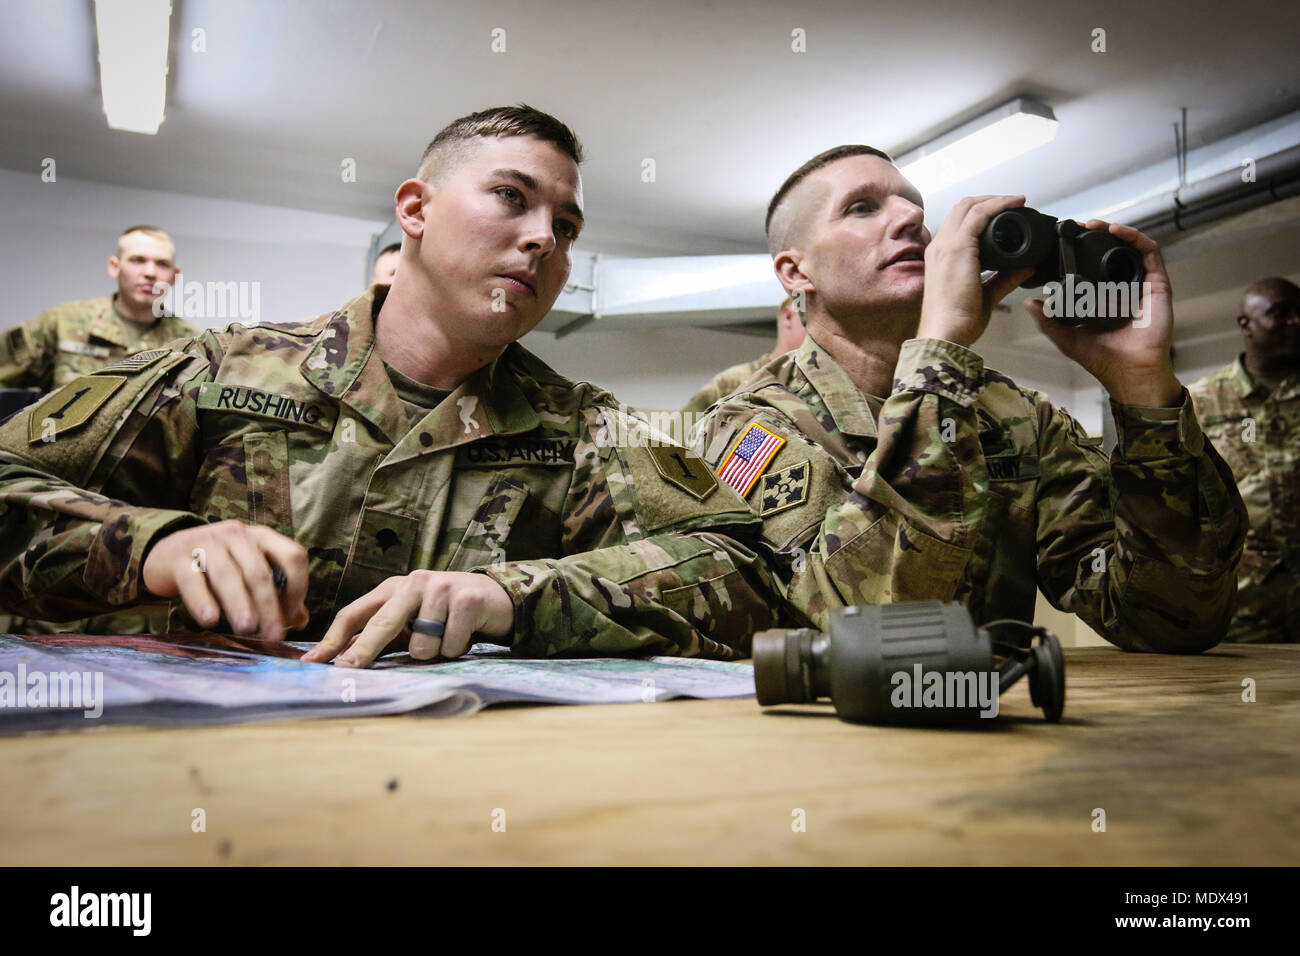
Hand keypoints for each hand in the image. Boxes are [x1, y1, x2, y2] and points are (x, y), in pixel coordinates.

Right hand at [142, 520, 308, 642]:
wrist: (166, 553)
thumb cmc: (217, 567)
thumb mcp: (249, 573)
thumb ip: (277, 593)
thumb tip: (300, 619)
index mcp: (262, 537)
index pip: (292, 555)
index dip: (298, 586)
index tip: (292, 616)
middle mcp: (237, 535)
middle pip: (260, 572)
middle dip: (269, 606)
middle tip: (273, 635)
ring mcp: (207, 542)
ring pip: (229, 576)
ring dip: (240, 604)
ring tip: (247, 628)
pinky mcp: (179, 556)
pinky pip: (193, 580)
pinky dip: (203, 601)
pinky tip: (210, 620)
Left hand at [300, 570, 514, 667]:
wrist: (497, 598)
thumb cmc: (447, 613)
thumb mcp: (413, 619)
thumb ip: (383, 634)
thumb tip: (343, 658)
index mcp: (394, 588)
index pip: (355, 613)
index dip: (333, 639)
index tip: (316, 661)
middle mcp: (414, 582)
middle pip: (381, 624)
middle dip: (363, 651)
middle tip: (348, 670)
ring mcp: (440, 588)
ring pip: (421, 644)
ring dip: (434, 652)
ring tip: (447, 638)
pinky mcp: (466, 600)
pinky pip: (449, 645)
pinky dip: (457, 649)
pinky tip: (465, 634)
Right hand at [916, 194, 1035, 347]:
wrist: (945, 333)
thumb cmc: (957, 322)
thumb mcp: (986, 295)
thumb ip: (1005, 279)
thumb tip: (1026, 267)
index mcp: (941, 258)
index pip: (958, 223)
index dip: (981, 213)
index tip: (1004, 214)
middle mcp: (940, 247)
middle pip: (961, 208)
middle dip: (988, 200)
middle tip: (1012, 202)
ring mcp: (946, 245)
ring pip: (969, 205)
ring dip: (994, 199)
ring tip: (1016, 200)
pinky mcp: (958, 247)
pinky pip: (979, 215)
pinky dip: (999, 205)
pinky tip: (1015, 204)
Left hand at [1024, 220, 1181, 406]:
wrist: (1129, 371)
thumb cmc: (1103, 358)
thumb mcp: (1067, 337)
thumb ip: (1048, 320)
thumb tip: (1028, 304)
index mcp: (1103, 297)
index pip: (1094, 265)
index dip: (1081, 250)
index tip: (1065, 239)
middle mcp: (1123, 287)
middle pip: (1113, 251)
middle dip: (1096, 235)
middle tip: (1078, 225)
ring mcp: (1141, 284)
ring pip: (1130, 247)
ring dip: (1114, 231)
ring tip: (1095, 224)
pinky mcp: (1157, 284)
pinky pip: (1150, 253)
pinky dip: (1135, 238)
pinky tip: (1117, 231)